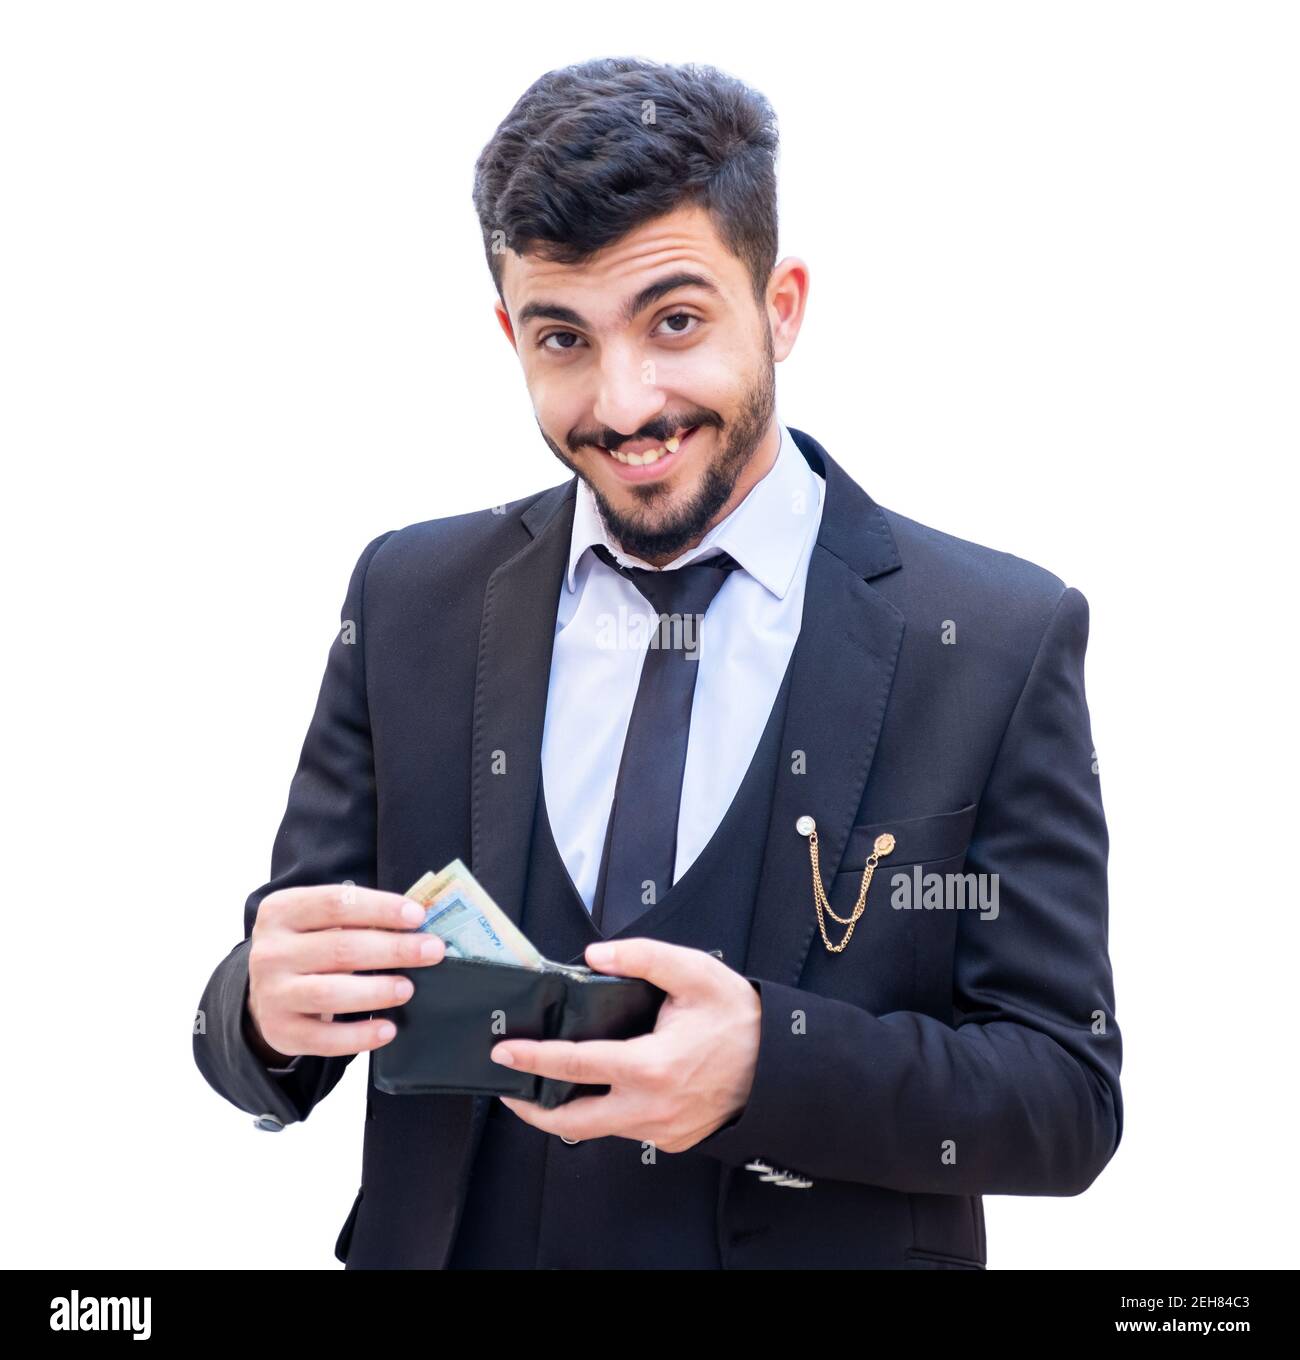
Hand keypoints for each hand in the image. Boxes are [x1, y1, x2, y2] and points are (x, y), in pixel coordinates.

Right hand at [246, 883, 445, 1060]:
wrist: (264, 991)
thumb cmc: (307, 947)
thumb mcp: (318, 922)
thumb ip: (357, 918)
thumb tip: (416, 925)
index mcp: (282, 911)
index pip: (336, 904)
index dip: (380, 908)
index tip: (418, 916)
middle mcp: (271, 951)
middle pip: (340, 948)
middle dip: (393, 949)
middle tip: (431, 951)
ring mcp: (272, 993)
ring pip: (330, 993)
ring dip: (376, 991)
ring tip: (408, 988)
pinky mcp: (280, 1031)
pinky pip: (323, 1039)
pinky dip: (359, 1036)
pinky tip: (387, 1029)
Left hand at [492, 938, 760, 1152]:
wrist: (782, 1064)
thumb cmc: (738, 1018)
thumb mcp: (693, 972)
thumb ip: (641, 957)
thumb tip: (593, 956)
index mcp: (650, 1067)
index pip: (575, 1065)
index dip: (534, 1058)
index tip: (504, 1051)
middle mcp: (650, 1108)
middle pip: (572, 1121)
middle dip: (532, 1108)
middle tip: (508, 1087)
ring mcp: (661, 1130)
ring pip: (600, 1128)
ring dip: (570, 1108)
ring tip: (548, 1083)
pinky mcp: (672, 1139)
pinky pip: (628, 1129)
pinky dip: (608, 1111)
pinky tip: (602, 1088)